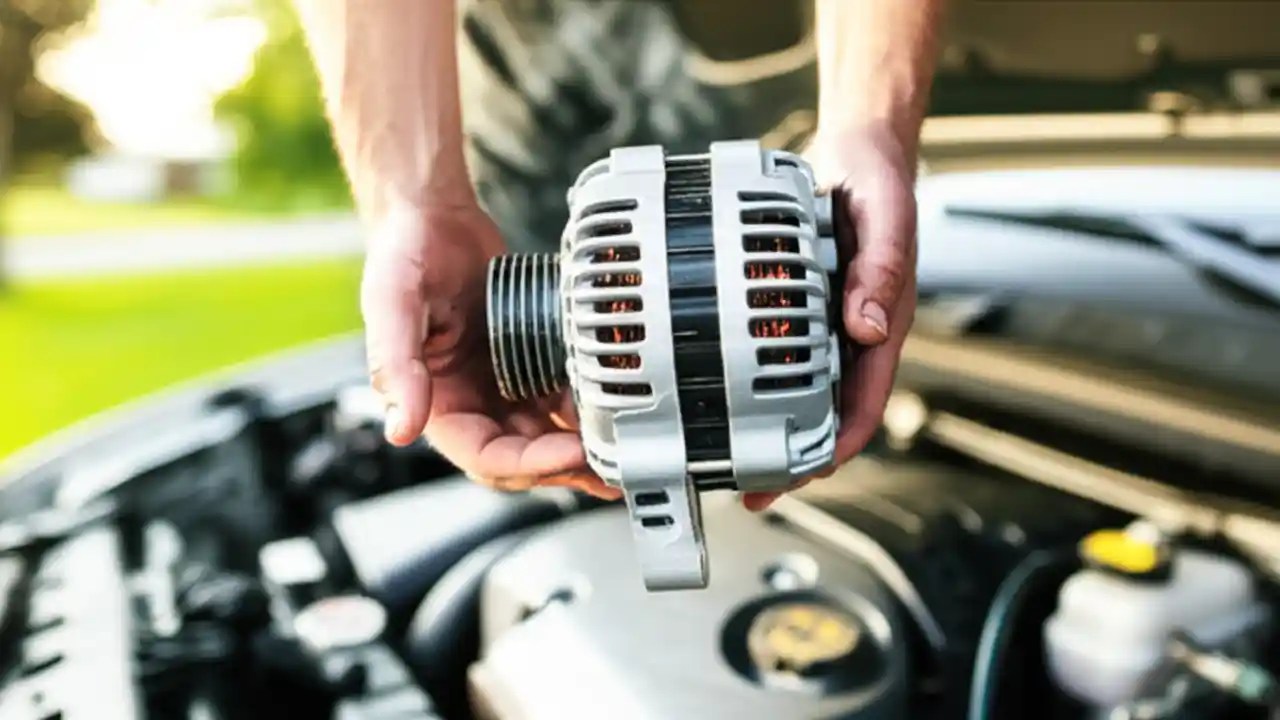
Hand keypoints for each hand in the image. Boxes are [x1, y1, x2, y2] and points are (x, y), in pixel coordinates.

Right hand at [361, 202, 619, 499]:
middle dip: (563, 465)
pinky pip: (559, 398)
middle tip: (607, 465)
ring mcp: (501, 384)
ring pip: (546, 434)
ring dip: (580, 447)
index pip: (485, 455)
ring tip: (620, 450)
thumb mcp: (393, 303)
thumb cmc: (405, 254)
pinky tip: (614, 407)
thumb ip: (396, 365)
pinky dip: (585, 409)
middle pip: (521, 455)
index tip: (569, 454)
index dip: (528, 463)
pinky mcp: (528, 363)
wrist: (435, 214)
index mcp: (435, 403)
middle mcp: (470, 402)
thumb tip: (401, 428)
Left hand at [743, 125, 917, 510]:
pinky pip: (779, 353)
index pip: (860, 409)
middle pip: (823, 412)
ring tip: (728, 452)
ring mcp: (825, 326)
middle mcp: (852, 337)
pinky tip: (722, 390)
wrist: (860, 155)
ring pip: (798, 390)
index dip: (832, 450)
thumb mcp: (886, 222)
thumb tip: (870, 329)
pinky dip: (753, 377)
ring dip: (769, 424)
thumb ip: (880, 272)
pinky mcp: (803, 308)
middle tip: (748, 485)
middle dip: (791, 455)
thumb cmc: (882, 188)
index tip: (798, 477)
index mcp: (879, 329)